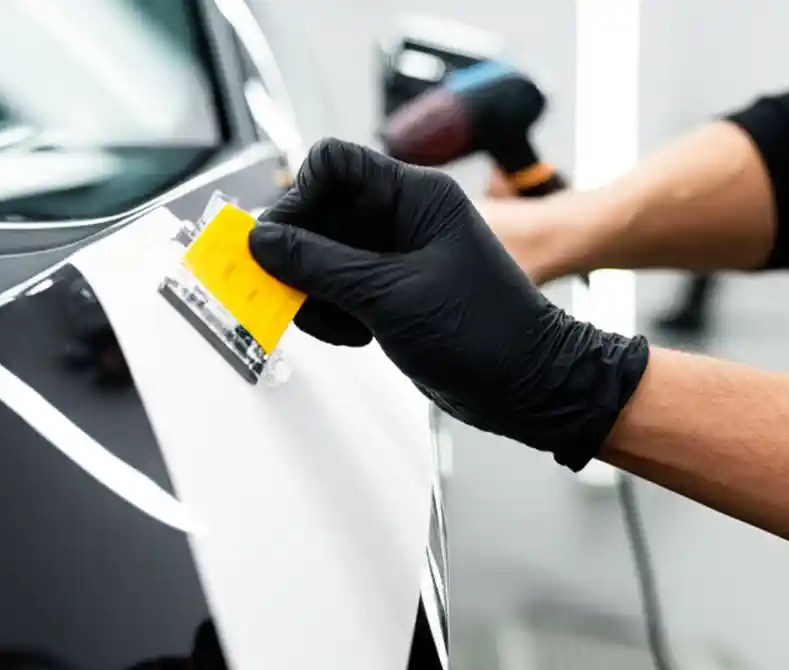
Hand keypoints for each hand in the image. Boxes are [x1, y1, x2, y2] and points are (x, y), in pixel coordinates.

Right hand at [249, 139, 648, 469]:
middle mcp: (400, 217)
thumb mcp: (390, 296)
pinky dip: (331, 313)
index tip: (283, 243)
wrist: (528, 386)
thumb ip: (319, 265)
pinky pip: (335, 287)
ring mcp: (392, 256)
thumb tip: (261, 240)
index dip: (300, 197)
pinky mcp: (387, 291)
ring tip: (342, 326)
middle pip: (317, 212)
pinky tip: (356, 336)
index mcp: (413, 196)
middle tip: (299, 294)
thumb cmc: (484, 333)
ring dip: (313, 293)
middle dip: (300, 257)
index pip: (333, 163)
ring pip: (318, 255)